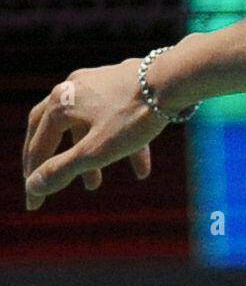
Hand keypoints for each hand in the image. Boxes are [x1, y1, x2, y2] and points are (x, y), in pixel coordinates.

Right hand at [23, 58, 165, 210]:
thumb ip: (62, 169)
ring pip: (87, 125)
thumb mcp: (95, 151)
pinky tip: (141, 169)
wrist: (173, 80)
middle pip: (53, 128)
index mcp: (61, 103)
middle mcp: (74, 87)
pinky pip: (113, 118)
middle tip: (48, 181)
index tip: (35, 204)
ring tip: (95, 186)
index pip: (38, 146)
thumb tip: (33, 187)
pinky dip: (120, 144)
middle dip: (51, 159)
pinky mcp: (122, 83)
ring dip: (89, 157)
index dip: (35, 178)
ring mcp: (98, 81)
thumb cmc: (133, 116)